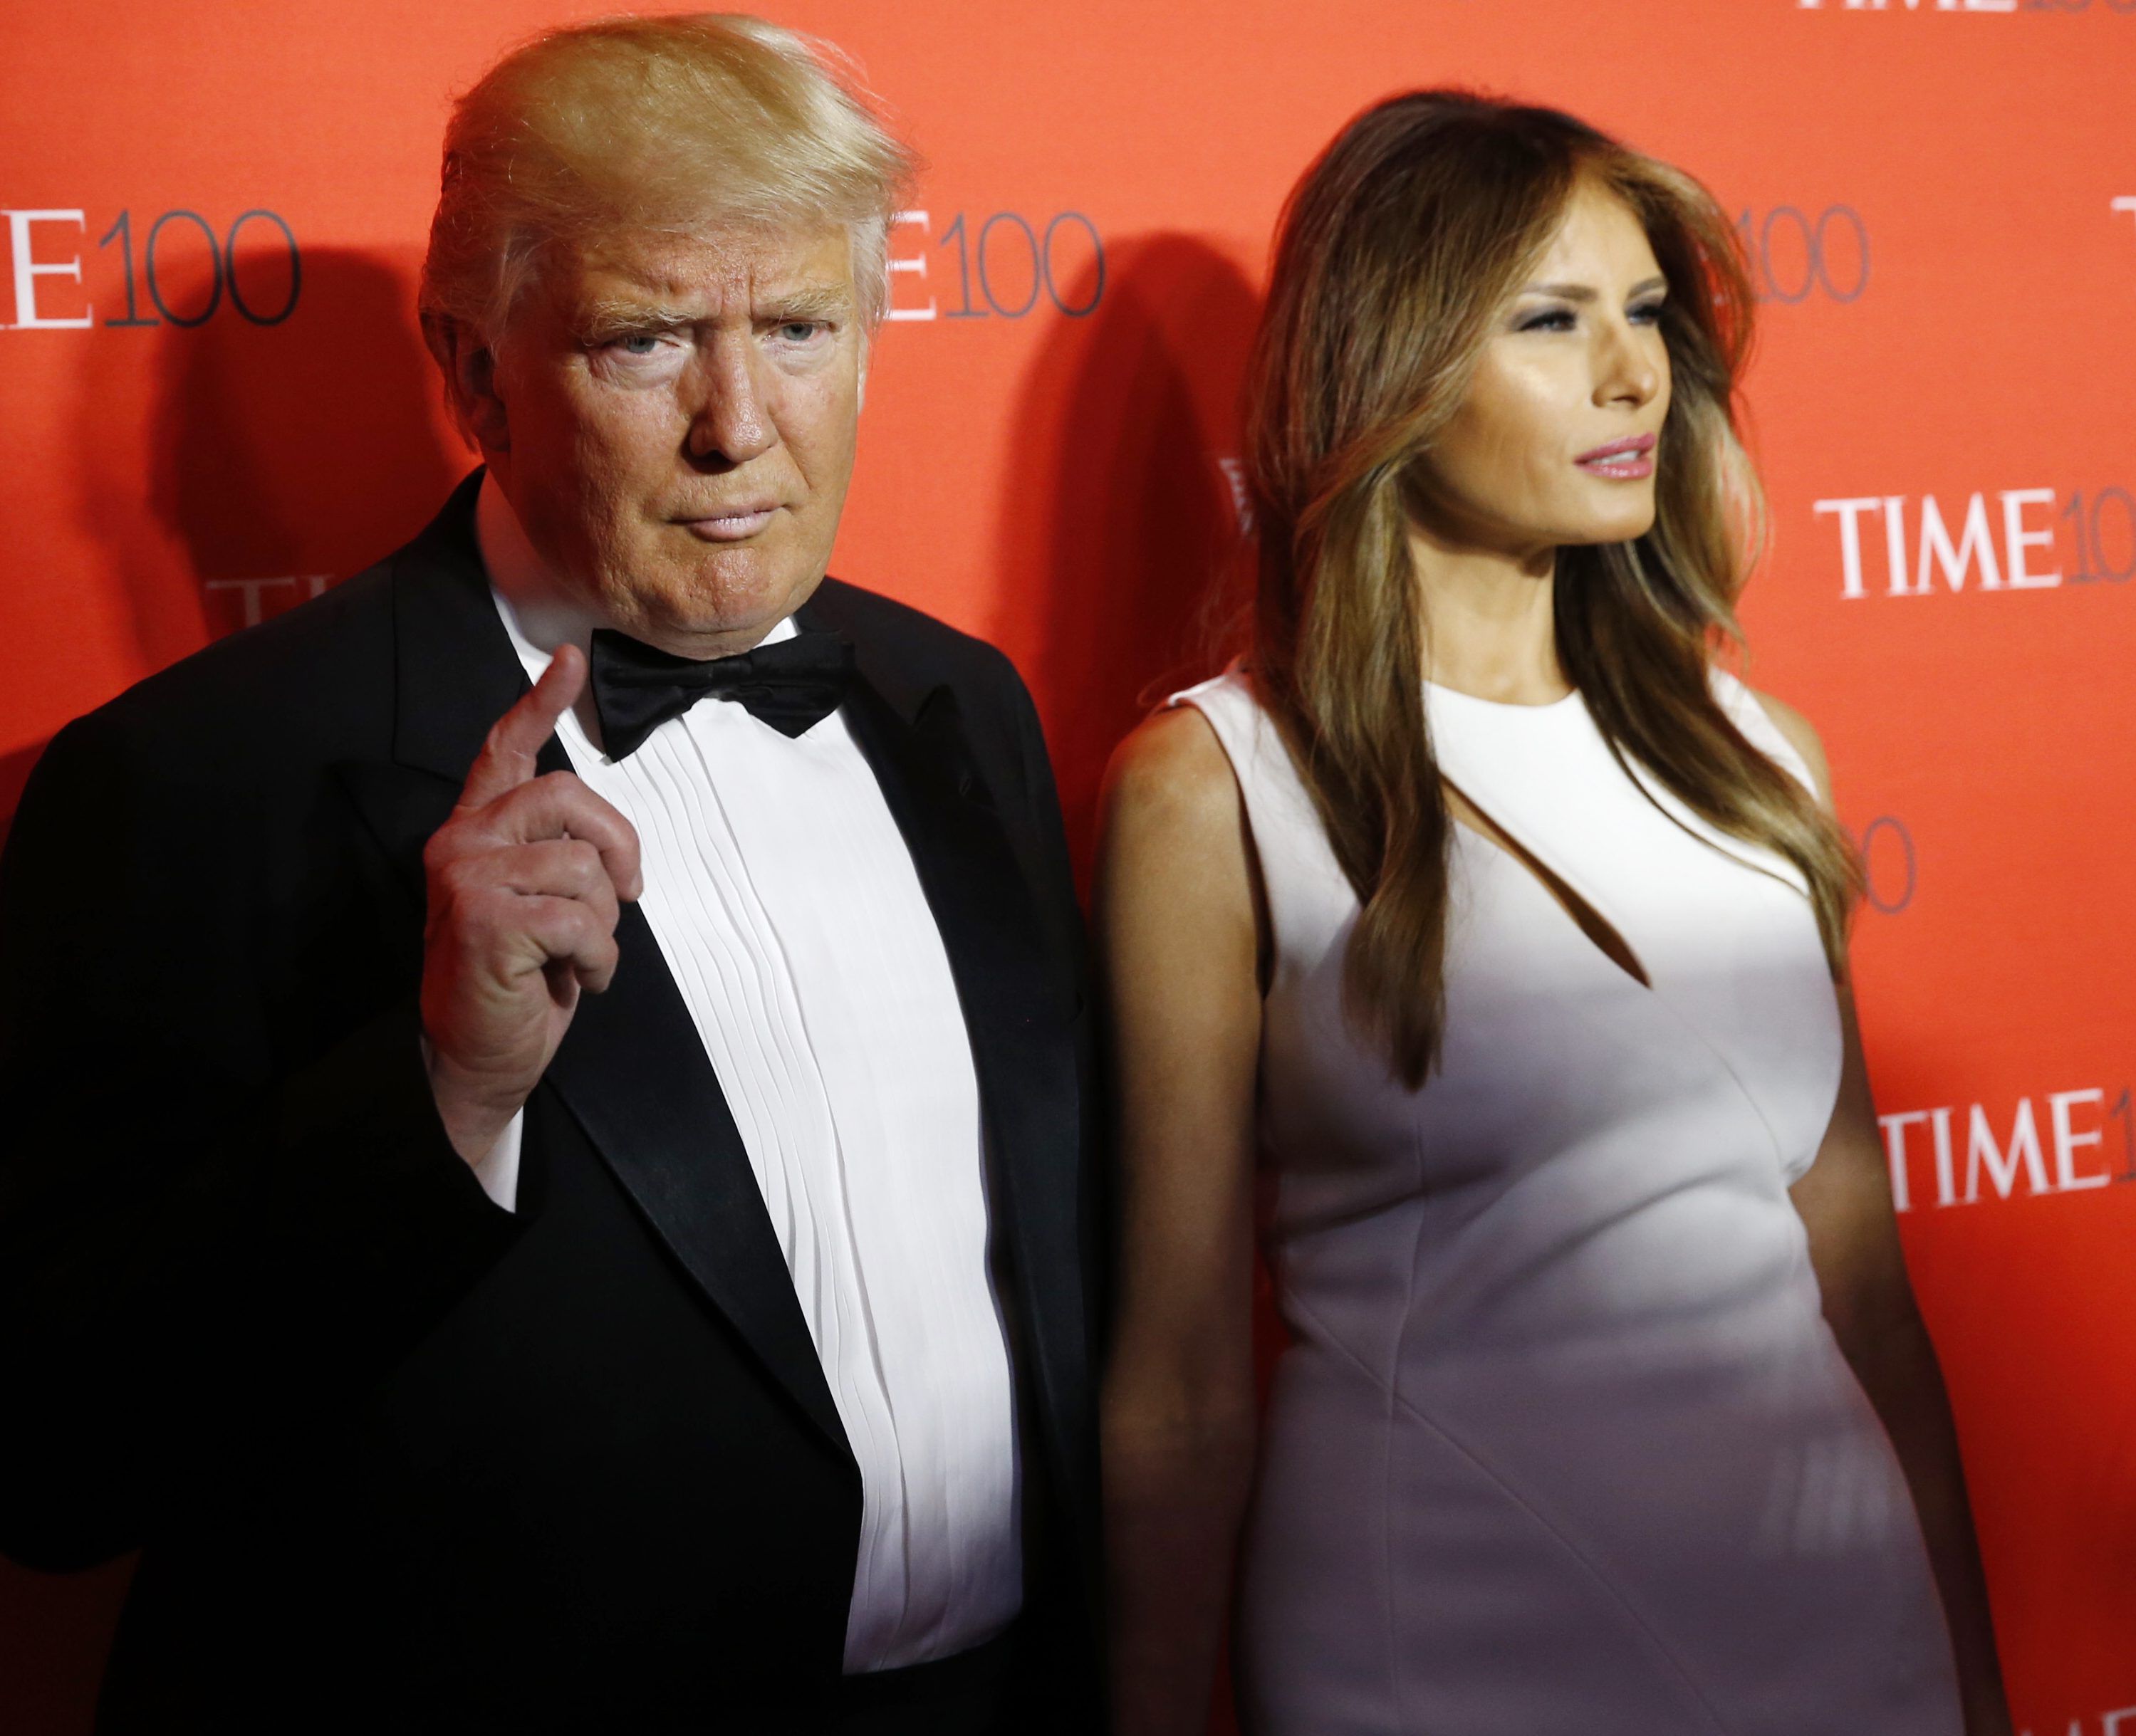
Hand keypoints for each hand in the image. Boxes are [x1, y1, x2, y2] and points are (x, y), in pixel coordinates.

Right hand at [419, 646, 642, 1163]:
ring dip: (605, 922)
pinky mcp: (485, 918)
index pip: (505, 752)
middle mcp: (462, 842)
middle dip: (619, 844)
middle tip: (626, 895)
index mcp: (475, 832)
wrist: (475, 1059)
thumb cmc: (517, 982)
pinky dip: (599, 958)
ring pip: (583, 865)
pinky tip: (576, 980)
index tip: (569, 659)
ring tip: (581, 956)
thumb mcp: (539, 906)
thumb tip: (611, 847)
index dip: (540, 704)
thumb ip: (558, 857)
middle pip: (568, 796)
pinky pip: (582, 920)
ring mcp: (467, 877)